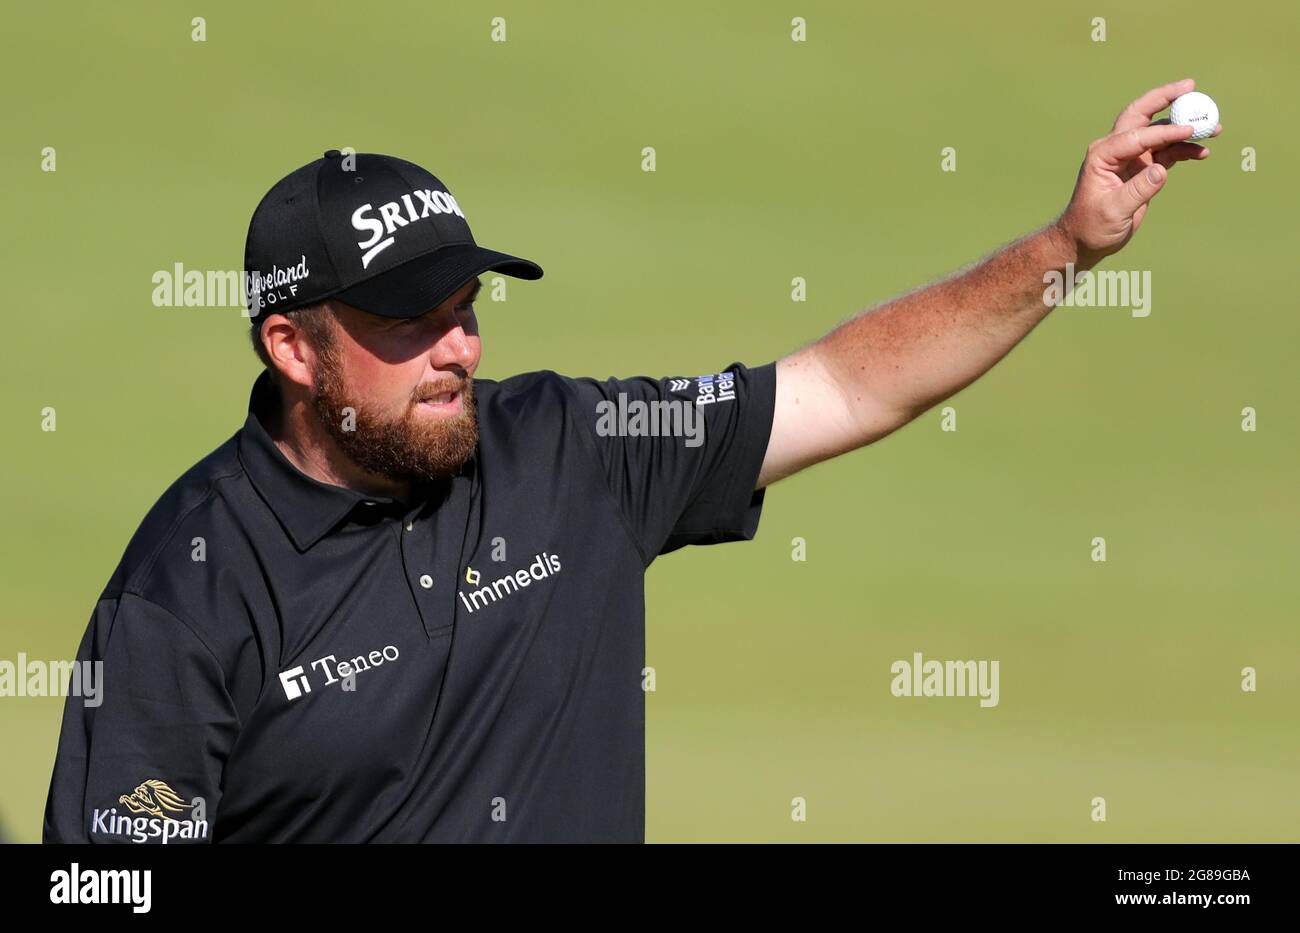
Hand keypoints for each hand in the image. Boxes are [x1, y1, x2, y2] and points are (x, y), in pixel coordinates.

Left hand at [1055, 78, 1220, 262]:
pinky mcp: (1142, 168)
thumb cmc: (1091, 226)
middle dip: (1166, 98)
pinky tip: (1202, 152)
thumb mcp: (1113, 211)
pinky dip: (1184, 150)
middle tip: (1191, 85)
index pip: (1137, 135)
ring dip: (1185, 128)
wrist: (1086, 239)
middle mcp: (1115, 149)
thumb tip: (1161, 170)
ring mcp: (1130, 157)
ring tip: (1213, 128)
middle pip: (1142, 114)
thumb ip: (1137, 191)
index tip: (1189, 129)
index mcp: (1102, 155)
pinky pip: (1167, 152)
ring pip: (1159, 133)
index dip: (1164, 131)